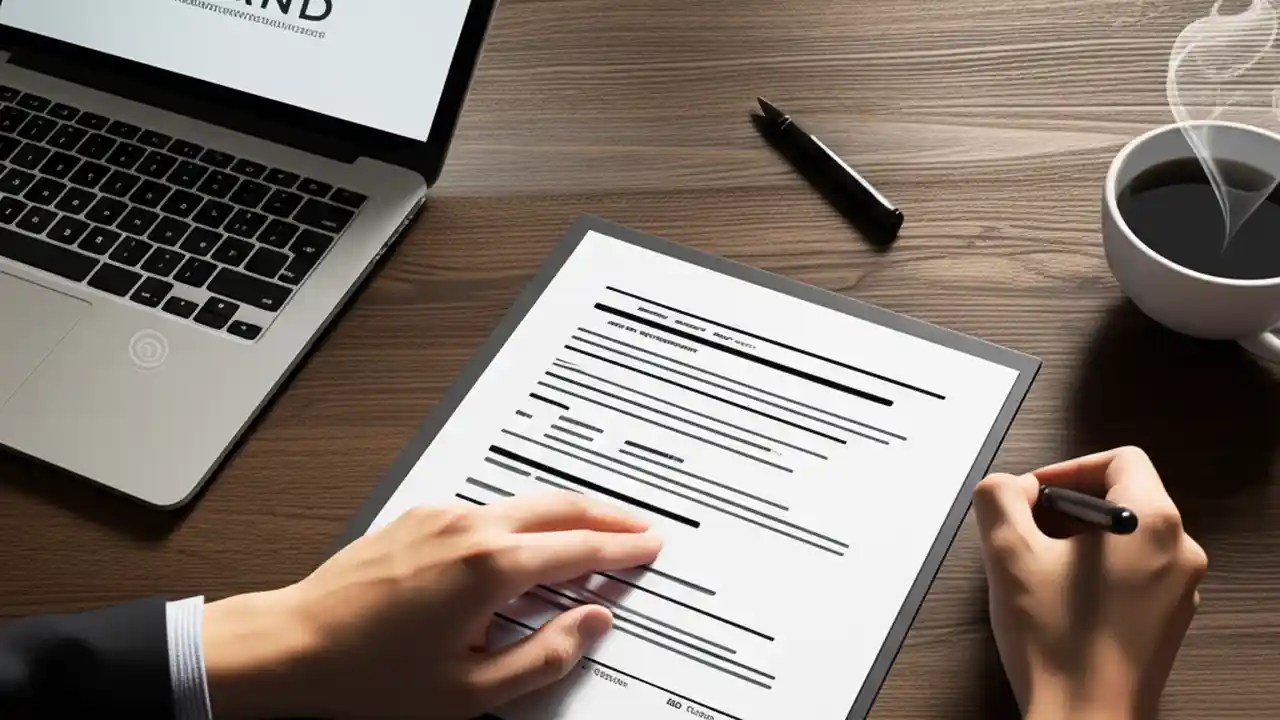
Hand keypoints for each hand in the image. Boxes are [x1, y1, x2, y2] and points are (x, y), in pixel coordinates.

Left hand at [201, 493, 662, 718]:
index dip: (624, 548)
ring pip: (523, 502)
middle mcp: (468, 528)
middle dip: (607, 515)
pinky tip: (526, 541)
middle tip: (638, 528)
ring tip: (590, 533)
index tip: (649, 547)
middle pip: (559, 505)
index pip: (579, 548)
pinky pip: (488, 509)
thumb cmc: (368, 673)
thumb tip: (589, 627)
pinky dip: (523, 519)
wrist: (292, 646)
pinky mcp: (420, 516)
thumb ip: (545, 657)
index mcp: (489, 567)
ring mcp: (441, 516)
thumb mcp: (471, 689)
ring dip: (565, 514)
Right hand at [973, 447, 1207, 719]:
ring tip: (1035, 570)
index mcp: (1151, 524)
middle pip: (1121, 497)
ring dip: (1075, 542)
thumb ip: (998, 498)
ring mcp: (1177, 590)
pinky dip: (1092, 573)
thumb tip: (1005, 487)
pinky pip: (1130, 574)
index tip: (1033, 494)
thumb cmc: (1059, 647)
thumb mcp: (1008, 554)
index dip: (1067, 469)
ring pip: (1124, 538)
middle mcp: (1178, 553)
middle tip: (1025, 533)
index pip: (1119, 459)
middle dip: (1064, 509)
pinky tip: (1056, 600)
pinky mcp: (1165, 620)